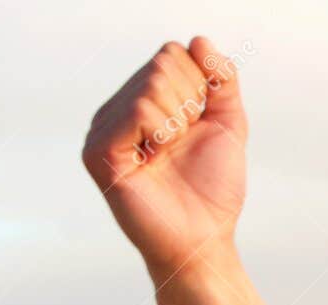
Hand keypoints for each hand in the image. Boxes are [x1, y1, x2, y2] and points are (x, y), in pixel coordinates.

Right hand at [82, 37, 247, 282]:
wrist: (203, 239)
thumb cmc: (212, 191)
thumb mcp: (229, 126)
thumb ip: (221, 81)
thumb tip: (198, 41)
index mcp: (145, 101)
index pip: (173, 53)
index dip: (200, 88)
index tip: (197, 128)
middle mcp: (119, 109)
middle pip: (163, 65)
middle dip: (191, 105)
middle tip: (182, 145)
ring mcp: (104, 129)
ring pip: (152, 84)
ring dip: (178, 122)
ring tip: (168, 154)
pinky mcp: (99, 151)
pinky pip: (137, 111)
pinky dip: (160, 132)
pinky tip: (154, 158)